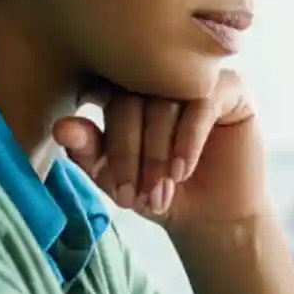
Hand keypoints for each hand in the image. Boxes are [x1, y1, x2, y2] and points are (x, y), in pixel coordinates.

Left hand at [53, 69, 266, 233]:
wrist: (213, 218)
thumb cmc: (160, 193)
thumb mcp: (118, 179)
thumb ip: (89, 152)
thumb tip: (61, 127)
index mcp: (127, 86)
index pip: (104, 92)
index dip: (99, 134)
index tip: (100, 174)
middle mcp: (161, 75)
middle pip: (133, 96)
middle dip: (129, 151)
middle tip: (130, 196)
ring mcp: (197, 77)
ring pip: (166, 101)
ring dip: (158, 152)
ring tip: (158, 193)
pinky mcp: (232, 89)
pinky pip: (203, 102)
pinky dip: (188, 140)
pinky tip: (182, 172)